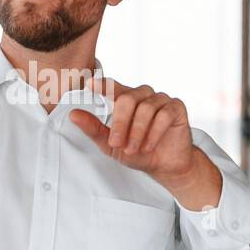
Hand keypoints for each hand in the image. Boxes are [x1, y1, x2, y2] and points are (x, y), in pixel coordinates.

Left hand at [69, 77, 222, 209]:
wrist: (164, 166)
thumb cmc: (137, 152)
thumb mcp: (110, 145)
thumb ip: (93, 129)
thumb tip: (74, 115)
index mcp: (125, 100)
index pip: (113, 87)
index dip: (103, 85)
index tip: (90, 84)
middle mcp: (143, 96)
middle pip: (128, 99)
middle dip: (120, 123)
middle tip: (117, 143)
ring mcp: (160, 100)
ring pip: (146, 108)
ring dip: (137, 131)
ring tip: (134, 149)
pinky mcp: (176, 108)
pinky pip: (164, 115)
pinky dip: (154, 132)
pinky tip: (148, 146)